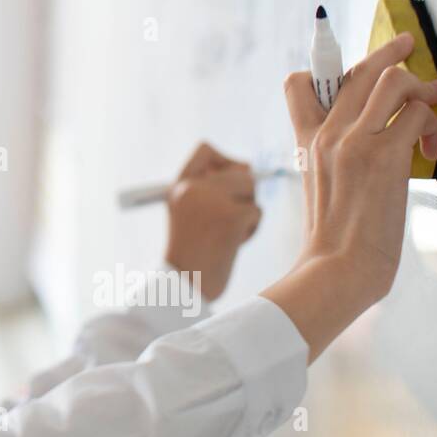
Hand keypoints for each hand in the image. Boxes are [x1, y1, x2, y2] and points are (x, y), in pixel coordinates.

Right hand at [164, 142, 261, 300]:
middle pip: (241, 170)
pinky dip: (252, 228)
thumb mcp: (188, 214)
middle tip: (232, 216)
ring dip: (249, 210)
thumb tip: (247, 168)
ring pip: (252, 189)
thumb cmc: (191, 254)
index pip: (206, 150)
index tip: (229, 180)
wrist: (185, 286)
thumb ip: (208, 190)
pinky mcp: (230, 216)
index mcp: (179, 185)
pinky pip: (257, 211)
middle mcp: (192, 186)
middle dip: (246, 192)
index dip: (225, 161)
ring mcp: (211, 199)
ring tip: (230, 233)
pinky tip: (234, 243)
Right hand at [282, 31, 436, 300]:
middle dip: (389, 51)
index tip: (356, 67)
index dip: (328, 66)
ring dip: (419, 88)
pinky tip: (429, 148)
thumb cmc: (334, 235)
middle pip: (357, 70)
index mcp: (305, 140)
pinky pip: (416, 113)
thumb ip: (332, 152)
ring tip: (434, 101)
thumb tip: (367, 132)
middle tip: (407, 44)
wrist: (338, 268)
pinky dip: (431, 123)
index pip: (300, 82)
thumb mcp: (320, 183)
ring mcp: (354, 142)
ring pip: (392, 81)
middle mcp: (326, 133)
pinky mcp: (384, 156)